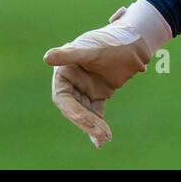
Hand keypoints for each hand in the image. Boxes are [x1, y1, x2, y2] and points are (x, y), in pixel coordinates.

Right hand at [43, 0, 170, 147]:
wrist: (134, 42)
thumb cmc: (111, 42)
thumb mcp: (92, 50)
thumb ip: (70, 55)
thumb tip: (46, 57)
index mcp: (64, 70)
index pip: (63, 97)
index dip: (72, 110)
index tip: (85, 120)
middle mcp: (71, 81)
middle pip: (74, 108)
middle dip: (86, 121)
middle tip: (100, 132)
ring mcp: (84, 89)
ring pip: (85, 112)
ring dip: (93, 126)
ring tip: (105, 137)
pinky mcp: (96, 94)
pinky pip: (95, 112)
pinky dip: (98, 124)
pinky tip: (102, 139)